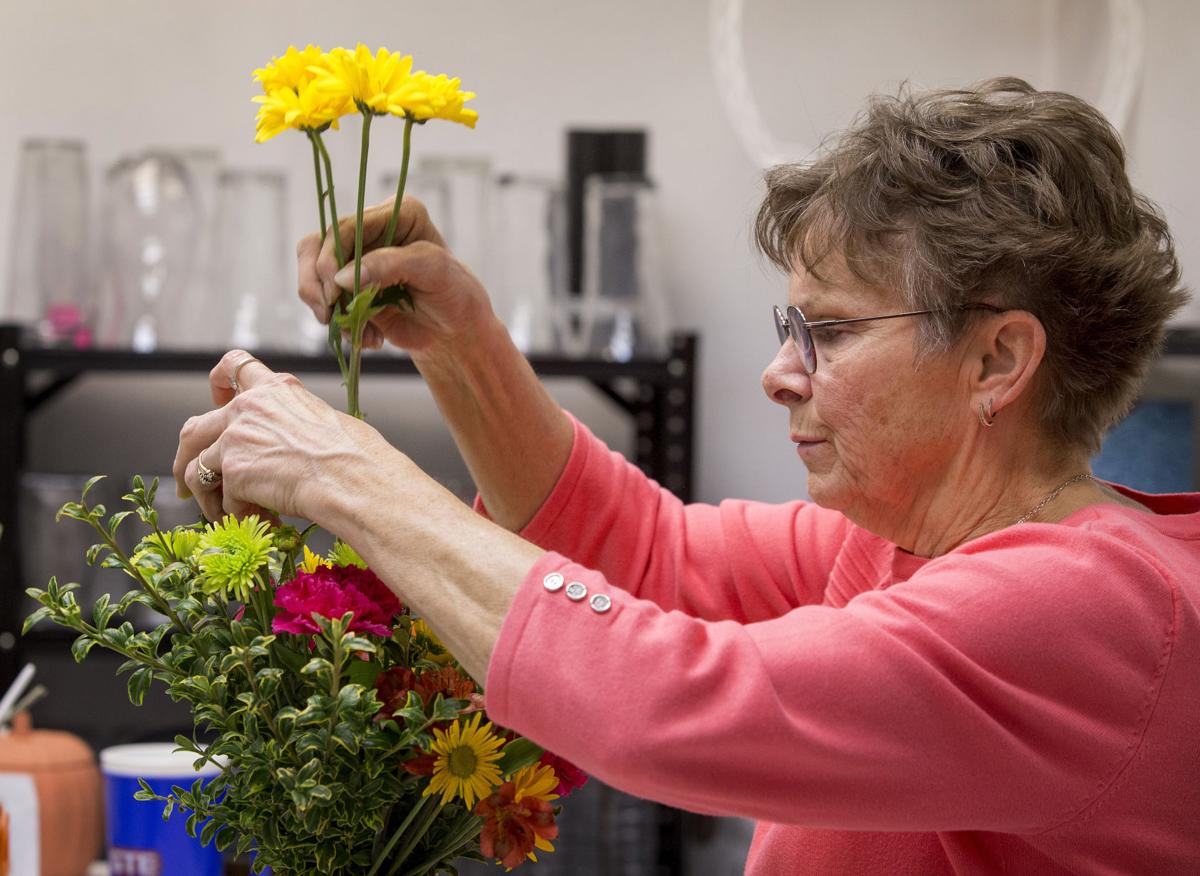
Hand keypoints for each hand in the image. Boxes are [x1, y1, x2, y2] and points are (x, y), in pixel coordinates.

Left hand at [172, 350, 402, 523]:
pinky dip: (236, 515)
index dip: (218, 383)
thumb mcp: (326, 422)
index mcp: (277, 390)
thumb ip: (294, 424)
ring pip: (197, 469)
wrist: (355, 479)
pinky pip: (222, 500)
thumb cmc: (358, 457)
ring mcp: (236, 438)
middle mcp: (249, 408)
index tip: (217, 400)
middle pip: (195, 427)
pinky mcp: (233, 471)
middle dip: (186, 457)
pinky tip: (260, 523)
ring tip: (224, 516)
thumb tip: (289, 448)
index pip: (234, 366)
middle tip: (188, 480)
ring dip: (207, 497)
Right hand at [297, 196, 495, 355]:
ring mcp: (356, 262)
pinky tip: (368, 338)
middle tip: (329, 314)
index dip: (332, 255)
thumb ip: (390, 264)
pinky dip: (339, 324)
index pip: (348, 225)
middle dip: (318, 283)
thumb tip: (341, 277)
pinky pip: (324, 302)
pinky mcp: (349, 289)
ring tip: (355, 333)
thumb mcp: (433, 270)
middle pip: (318, 245)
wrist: (455, 332)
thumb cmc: (454, 294)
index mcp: (396, 214)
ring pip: (313, 274)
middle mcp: (371, 232)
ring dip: (327, 308)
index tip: (334, 288)